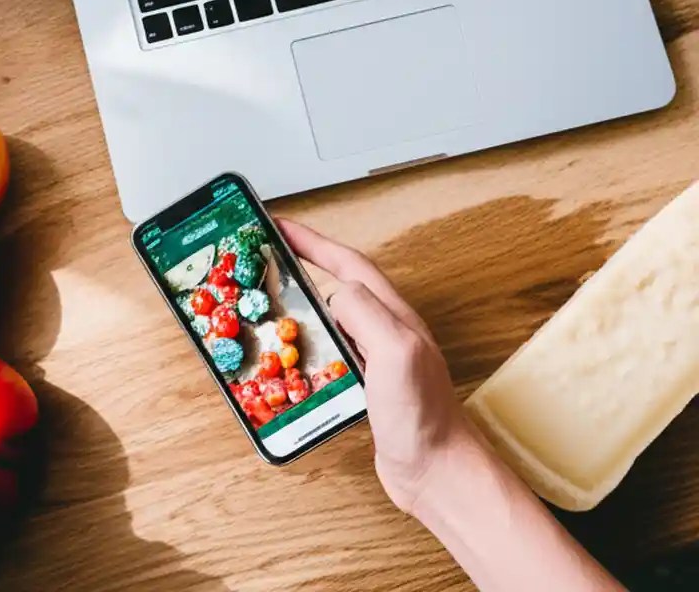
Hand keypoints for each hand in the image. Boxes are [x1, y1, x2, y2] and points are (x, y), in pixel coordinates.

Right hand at [278, 219, 469, 512]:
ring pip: (327, 325)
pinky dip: (301, 356)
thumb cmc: (424, 416)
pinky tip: (286, 368)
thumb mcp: (396, 351)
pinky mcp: (364, 389)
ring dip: (296, 316)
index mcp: (392, 316)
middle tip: (263, 268)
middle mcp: (384, 332)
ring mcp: (374, 361)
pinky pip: (325, 359)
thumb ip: (366, 312)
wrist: (436, 471)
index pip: (348, 265)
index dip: (312, 242)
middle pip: (334, 288)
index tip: (278, 227)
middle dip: (298, 272)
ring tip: (265, 316)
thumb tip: (332, 291)